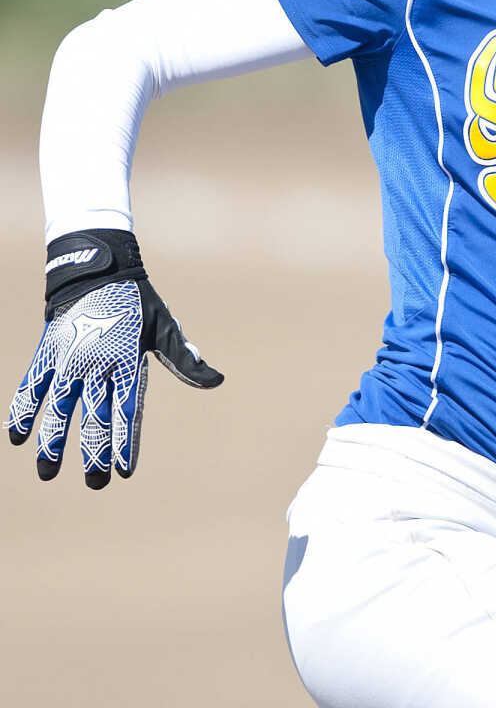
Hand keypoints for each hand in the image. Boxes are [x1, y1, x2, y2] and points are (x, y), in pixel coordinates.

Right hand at [7, 229, 222, 488]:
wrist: (97, 269)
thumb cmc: (136, 303)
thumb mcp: (164, 326)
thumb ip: (184, 358)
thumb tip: (217, 381)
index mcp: (128, 359)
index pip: (127, 408)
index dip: (125, 440)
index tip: (124, 470)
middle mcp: (97, 363)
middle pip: (93, 415)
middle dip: (94, 452)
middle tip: (96, 483)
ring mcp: (68, 359)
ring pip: (59, 407)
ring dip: (52, 441)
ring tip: (49, 473)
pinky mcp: (48, 352)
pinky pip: (32, 385)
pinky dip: (22, 409)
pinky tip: (16, 437)